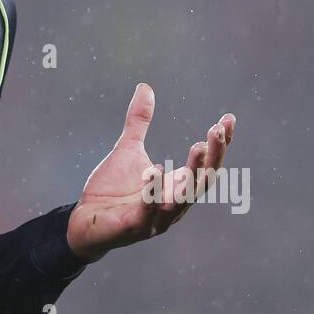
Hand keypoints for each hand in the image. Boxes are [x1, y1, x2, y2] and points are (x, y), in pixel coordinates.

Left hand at [66, 83, 235, 262]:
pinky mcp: (135, 226)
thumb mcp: (128, 149)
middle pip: (203, 180)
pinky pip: (148, 210)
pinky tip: (154, 170)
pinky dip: (153, 192)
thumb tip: (145, 87)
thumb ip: (139, 122)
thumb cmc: (112, 189)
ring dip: (192, 173)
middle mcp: (174, 203)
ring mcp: (158, 217)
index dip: (221, 144)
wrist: (85, 220)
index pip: (207, 165)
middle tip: (216, 130)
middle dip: (214, 155)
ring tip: (198, 145)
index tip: (229, 118)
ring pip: (183, 199)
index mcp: (177, 185)